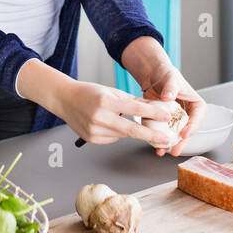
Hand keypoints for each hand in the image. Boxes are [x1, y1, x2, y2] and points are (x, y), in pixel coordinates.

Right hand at [56, 80, 179, 147]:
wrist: (65, 99)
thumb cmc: (89, 93)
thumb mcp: (112, 92)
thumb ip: (133, 102)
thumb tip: (154, 108)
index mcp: (106, 102)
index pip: (134, 110)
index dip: (152, 114)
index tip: (166, 117)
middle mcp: (99, 118)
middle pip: (131, 131)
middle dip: (151, 136)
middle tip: (166, 139)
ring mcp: (94, 131)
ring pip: (122, 135)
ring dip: (129, 130)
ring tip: (119, 118)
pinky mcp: (92, 140)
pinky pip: (112, 139)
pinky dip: (116, 132)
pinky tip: (107, 123)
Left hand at [139, 64, 206, 156]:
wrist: (152, 75)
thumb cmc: (165, 73)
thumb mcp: (170, 78)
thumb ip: (171, 87)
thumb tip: (169, 97)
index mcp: (196, 104)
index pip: (197, 117)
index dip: (192, 127)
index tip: (184, 134)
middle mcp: (188, 114)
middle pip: (188, 130)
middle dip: (182, 142)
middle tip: (175, 150)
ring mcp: (177, 119)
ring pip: (176, 134)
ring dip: (170, 144)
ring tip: (162, 151)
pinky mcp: (166, 122)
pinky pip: (164, 132)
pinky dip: (160, 139)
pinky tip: (154, 147)